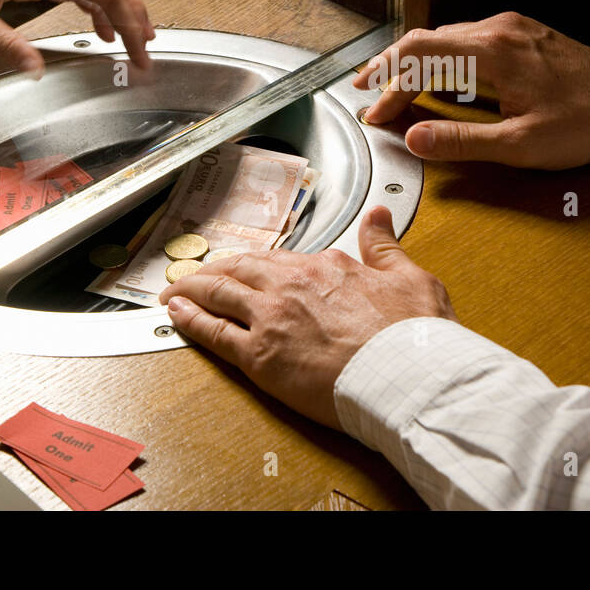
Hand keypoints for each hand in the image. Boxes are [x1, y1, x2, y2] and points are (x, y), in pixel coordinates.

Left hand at [160, 206, 454, 428]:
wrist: (406, 376)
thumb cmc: (414, 336)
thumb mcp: (409, 276)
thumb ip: (385, 245)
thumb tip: (380, 214)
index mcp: (328, 266)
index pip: (284, 260)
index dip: (262, 264)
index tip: (251, 267)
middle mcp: (293, 285)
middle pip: (242, 268)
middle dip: (216, 268)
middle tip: (197, 271)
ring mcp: (272, 318)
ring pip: (220, 293)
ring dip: (192, 287)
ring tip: (175, 287)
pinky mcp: (259, 356)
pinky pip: (213, 333)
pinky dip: (190, 319)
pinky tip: (176, 312)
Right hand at [353, 11, 589, 169]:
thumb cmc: (585, 122)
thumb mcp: (521, 144)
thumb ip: (462, 141)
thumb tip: (416, 138)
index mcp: (494, 53)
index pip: (419, 54)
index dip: (388, 81)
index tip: (374, 108)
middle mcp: (499, 30)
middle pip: (426, 40)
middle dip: (391, 68)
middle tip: (367, 92)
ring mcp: (511, 28)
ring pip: (446, 37)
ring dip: (415, 62)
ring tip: (395, 88)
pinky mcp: (522, 33)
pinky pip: (467, 38)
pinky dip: (441, 57)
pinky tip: (437, 77)